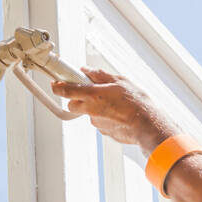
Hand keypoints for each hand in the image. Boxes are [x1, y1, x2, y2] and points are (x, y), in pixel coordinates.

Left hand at [51, 68, 176, 152]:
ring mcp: (96, 122)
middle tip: (87, 91)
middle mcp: (91, 110)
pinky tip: (117, 112)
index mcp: (93, 95)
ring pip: (87, 113)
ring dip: (94, 107)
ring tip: (112, 102)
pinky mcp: (103, 131)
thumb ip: (100, 75)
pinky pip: (99, 121)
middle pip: (72, 104)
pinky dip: (104, 116)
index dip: (57, 86)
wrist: (146, 125)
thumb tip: (87, 71)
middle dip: (76, 98)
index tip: (55, 83)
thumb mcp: (120, 81)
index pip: (66, 90)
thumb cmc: (136, 103)